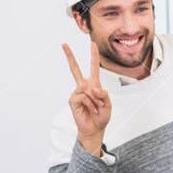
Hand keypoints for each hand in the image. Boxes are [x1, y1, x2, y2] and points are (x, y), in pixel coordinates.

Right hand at [62, 41, 111, 156]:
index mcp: (94, 84)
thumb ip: (104, 94)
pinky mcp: (72, 100)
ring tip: (96, 108)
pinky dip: (89, 104)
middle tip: (63, 44)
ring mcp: (77, 93)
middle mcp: (84, 86)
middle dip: (69, 56)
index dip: (93, 55)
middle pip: (75, 69)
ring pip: (87, 89)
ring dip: (95, 100)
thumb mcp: (108, 104)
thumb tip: (93, 88)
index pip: (93, 67)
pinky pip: (83, 97)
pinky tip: (89, 110)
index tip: (92, 43)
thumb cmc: (101, 117)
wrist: (94, 129)